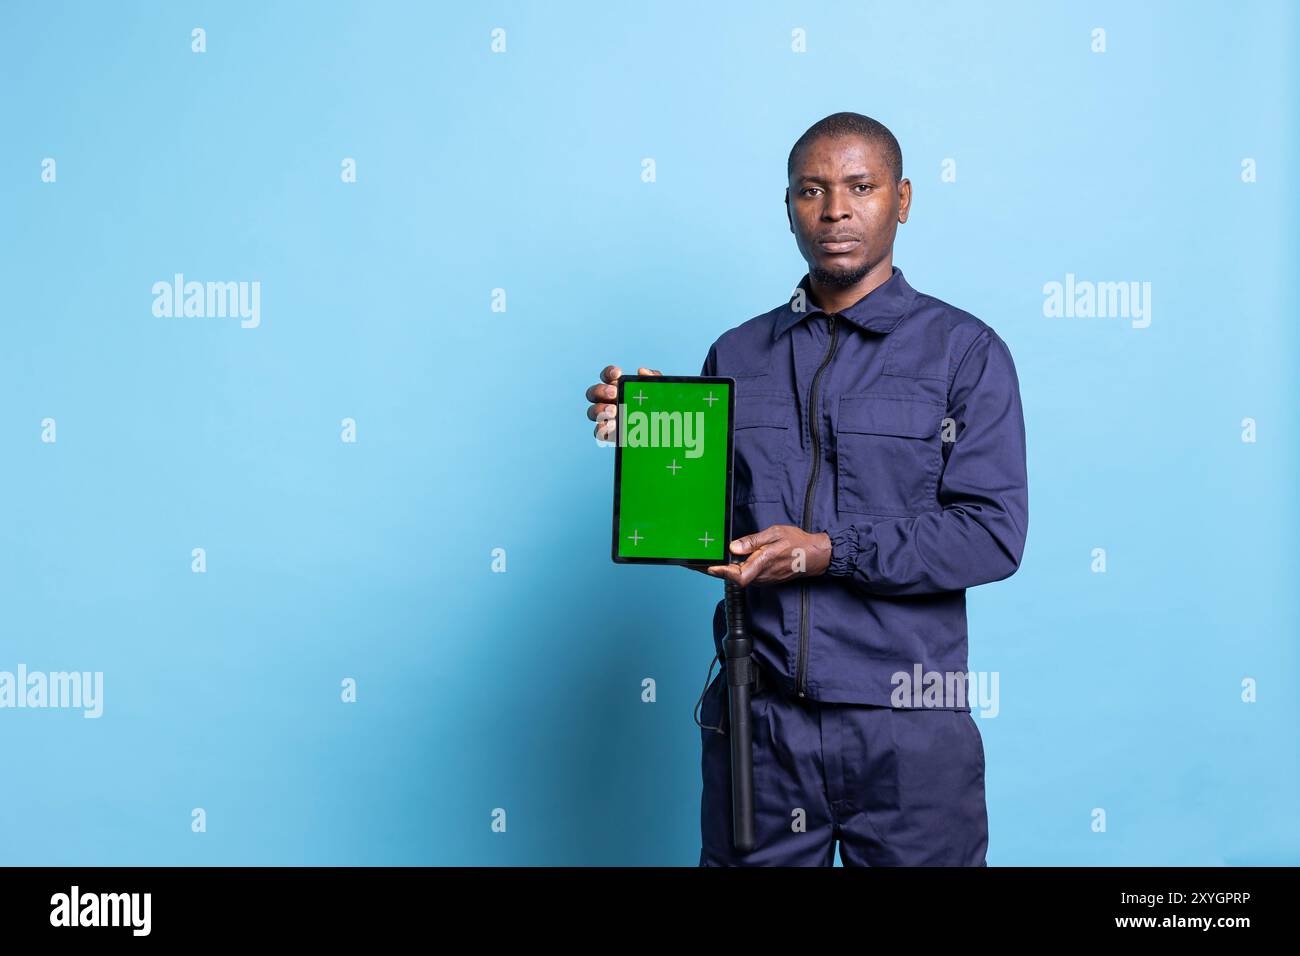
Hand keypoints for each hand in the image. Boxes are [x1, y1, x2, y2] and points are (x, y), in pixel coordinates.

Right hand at [585, 364, 661, 440]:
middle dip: (601, 391)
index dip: (609, 372)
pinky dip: (601, 429)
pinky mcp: (610, 434)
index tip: (618, 374)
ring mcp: (607, 419)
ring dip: (599, 410)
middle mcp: (609, 401)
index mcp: (619, 388)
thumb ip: (653, 380)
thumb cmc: (660, 409)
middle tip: (615, 393)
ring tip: (614, 412)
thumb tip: (641, 371)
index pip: (607, 376)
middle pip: (593, 393)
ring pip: (592, 412)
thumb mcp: (661, 392)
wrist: (666, 432)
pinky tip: (612, 427)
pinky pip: (598, 432)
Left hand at [706, 525, 831, 586]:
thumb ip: (753, 541)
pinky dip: (734, 569)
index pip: (738, 575)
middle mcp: (761, 575)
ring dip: (723, 570)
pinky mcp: (764, 578)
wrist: (814, 556)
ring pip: (739, 576)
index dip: (721, 573)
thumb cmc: (796, 542)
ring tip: (707, 561)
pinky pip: (746, 575)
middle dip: (715, 569)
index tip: (708, 567)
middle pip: (734, 576)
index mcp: (763, 563)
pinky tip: (726, 562)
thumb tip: (733, 547)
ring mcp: (763, 579)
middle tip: (696, 563)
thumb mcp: (774, 534)